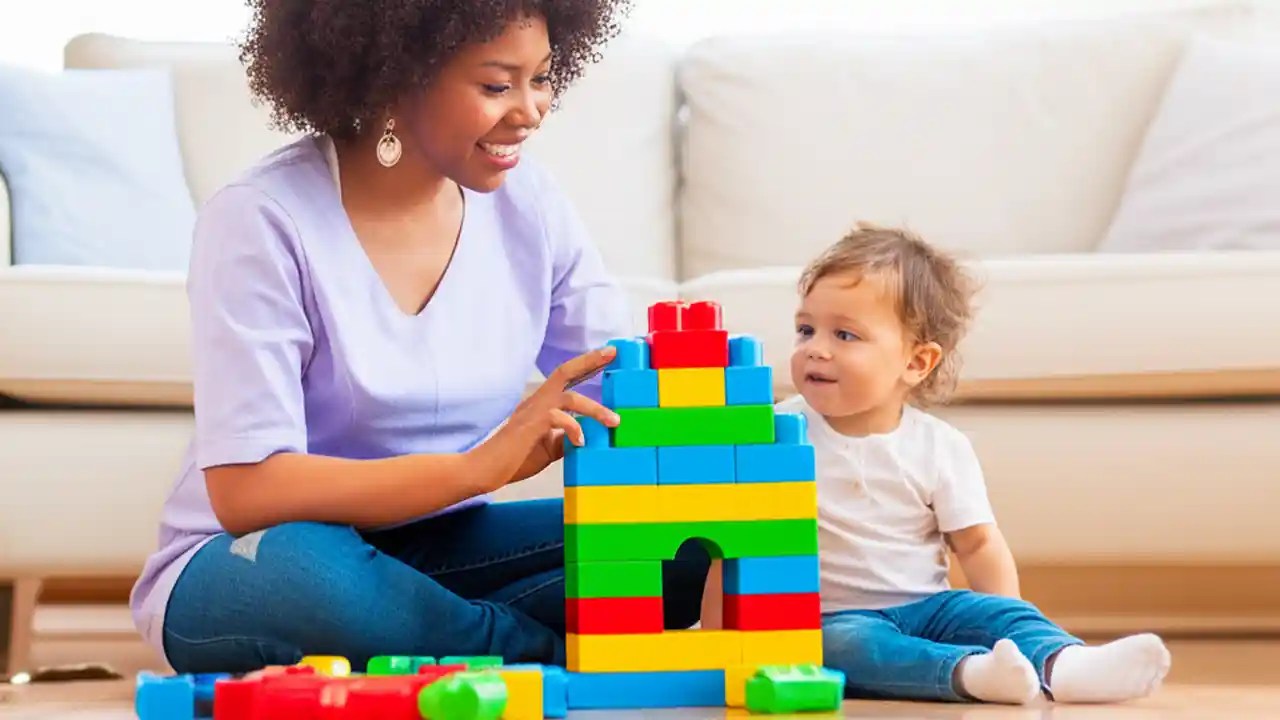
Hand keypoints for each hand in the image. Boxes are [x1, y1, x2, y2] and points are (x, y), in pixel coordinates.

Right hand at [469, 346, 619, 490]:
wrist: (486, 470)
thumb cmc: (514, 459)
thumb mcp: (548, 447)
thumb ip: (565, 438)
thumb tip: (586, 437)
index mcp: (541, 404)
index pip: (566, 378)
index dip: (586, 365)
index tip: (608, 354)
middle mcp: (537, 401)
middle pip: (565, 372)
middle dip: (590, 361)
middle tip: (612, 353)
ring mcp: (533, 412)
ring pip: (569, 397)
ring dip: (595, 408)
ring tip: (613, 421)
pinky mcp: (530, 426)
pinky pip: (557, 418)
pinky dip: (574, 429)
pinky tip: (581, 443)